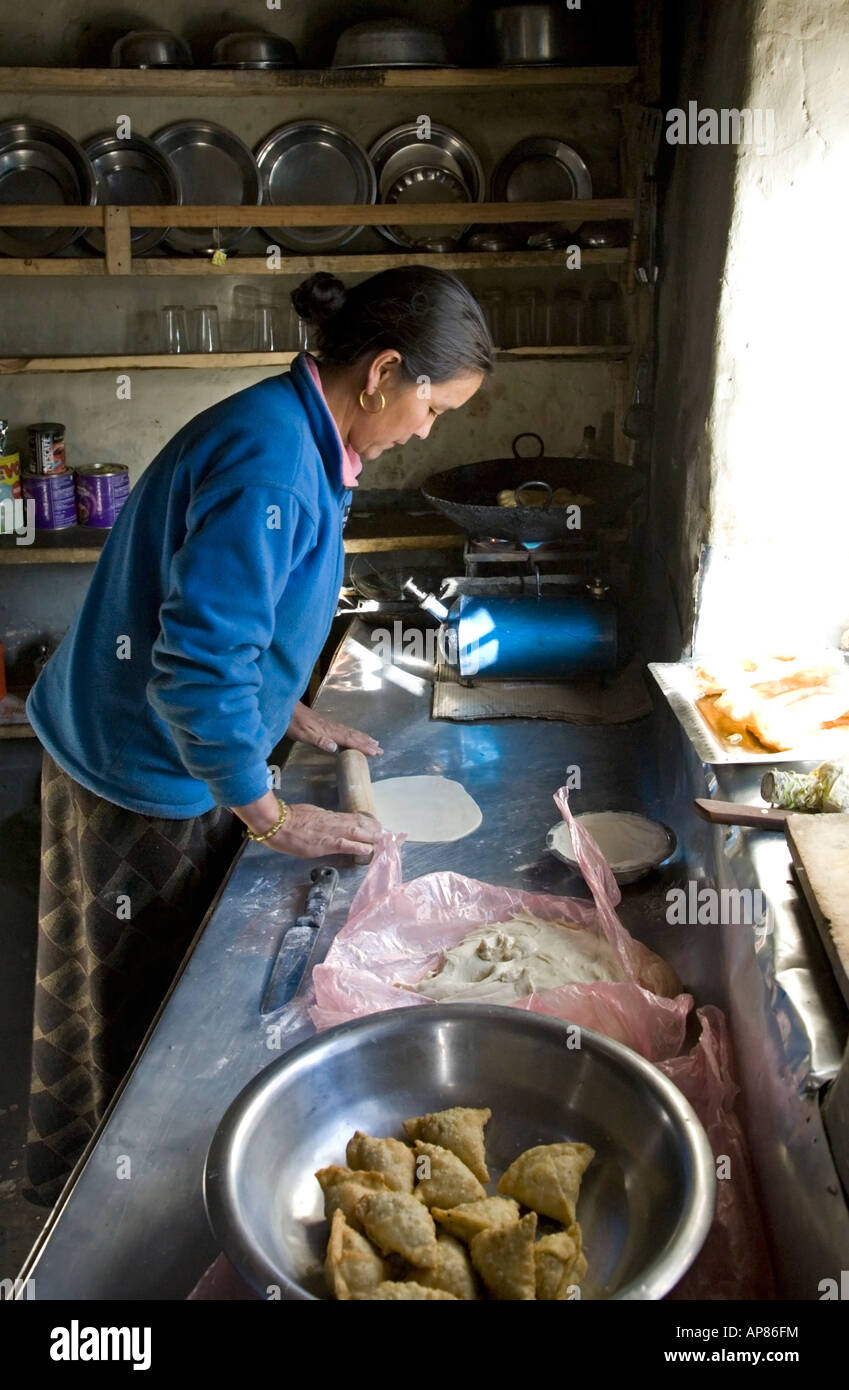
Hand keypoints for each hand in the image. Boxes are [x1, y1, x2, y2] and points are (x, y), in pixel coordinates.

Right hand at [266, 803, 380, 857]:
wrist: (275, 822)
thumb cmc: (286, 819)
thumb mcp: (308, 814)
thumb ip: (320, 819)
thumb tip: (327, 822)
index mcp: (327, 816)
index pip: (351, 818)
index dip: (365, 822)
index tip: (376, 825)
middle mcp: (332, 822)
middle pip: (358, 823)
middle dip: (373, 829)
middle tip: (387, 833)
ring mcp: (330, 832)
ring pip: (356, 832)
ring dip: (371, 836)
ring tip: (384, 840)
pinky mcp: (325, 843)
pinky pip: (345, 844)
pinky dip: (358, 846)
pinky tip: (368, 849)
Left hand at [286, 701, 382, 755]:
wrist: (284, 707)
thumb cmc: (291, 723)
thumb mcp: (302, 734)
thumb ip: (318, 740)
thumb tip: (335, 747)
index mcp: (328, 731)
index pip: (349, 740)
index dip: (362, 747)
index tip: (375, 752)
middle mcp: (331, 727)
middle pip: (353, 735)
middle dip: (367, 743)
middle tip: (380, 749)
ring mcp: (328, 724)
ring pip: (349, 731)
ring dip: (362, 737)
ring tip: (373, 742)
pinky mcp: (324, 723)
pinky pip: (344, 729)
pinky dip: (352, 733)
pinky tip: (353, 735)